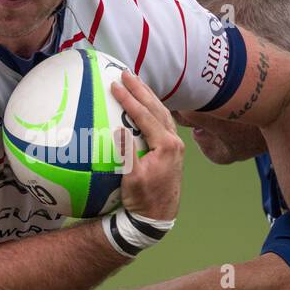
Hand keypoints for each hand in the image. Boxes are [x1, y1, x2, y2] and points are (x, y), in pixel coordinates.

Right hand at [110, 69, 183, 221]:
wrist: (157, 216)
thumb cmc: (142, 200)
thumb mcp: (131, 179)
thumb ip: (127, 153)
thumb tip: (119, 129)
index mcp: (167, 146)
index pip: (145, 115)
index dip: (129, 99)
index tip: (115, 85)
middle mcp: (174, 142)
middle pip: (157, 108)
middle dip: (141, 89)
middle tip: (125, 73)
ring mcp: (175, 145)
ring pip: (162, 113)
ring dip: (148, 96)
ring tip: (134, 82)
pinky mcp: (171, 150)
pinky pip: (162, 122)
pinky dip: (152, 109)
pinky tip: (143, 104)